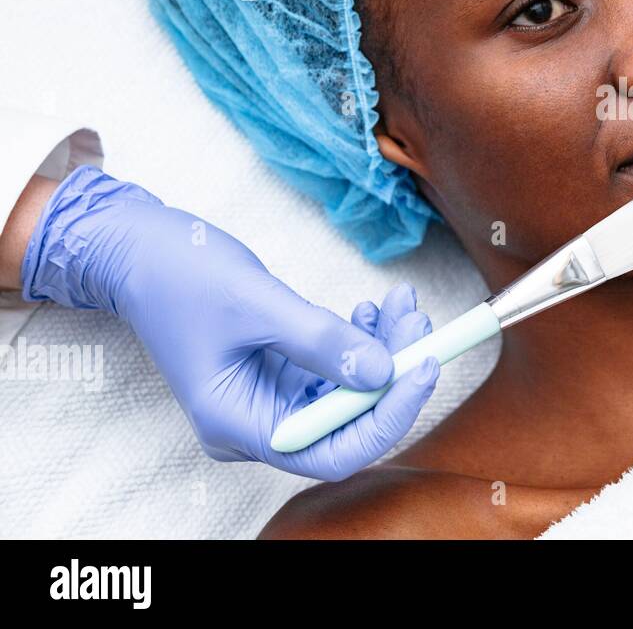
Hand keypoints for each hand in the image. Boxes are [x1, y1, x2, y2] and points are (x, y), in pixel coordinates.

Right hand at [21, 166, 438, 480]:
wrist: (139, 250)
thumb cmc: (180, 275)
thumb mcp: (258, 305)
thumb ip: (321, 343)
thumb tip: (385, 371)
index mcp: (237, 424)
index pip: (332, 452)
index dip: (387, 417)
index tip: (424, 368)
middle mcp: (254, 423)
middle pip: (347, 423)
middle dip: (392, 373)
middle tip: (417, 320)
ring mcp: (268, 399)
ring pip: (348, 392)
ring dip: (384, 350)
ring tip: (401, 303)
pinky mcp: (279, 373)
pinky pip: (335, 370)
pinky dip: (361, 341)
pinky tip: (372, 309)